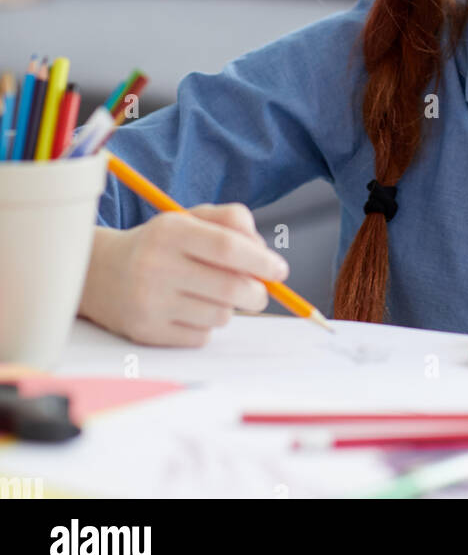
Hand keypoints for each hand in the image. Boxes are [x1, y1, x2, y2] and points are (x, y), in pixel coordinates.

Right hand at [78, 202, 289, 346]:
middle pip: (230, 288)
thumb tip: (264, 251)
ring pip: (220, 315)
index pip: (227, 247)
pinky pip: (201, 337)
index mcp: (171, 231)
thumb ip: (231, 221)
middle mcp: (157, 266)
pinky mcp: (146, 333)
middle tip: (260, 291)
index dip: (261, 260)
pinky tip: (188, 310)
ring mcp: (150, 303)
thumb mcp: (190, 218)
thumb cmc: (159, 243)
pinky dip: (206, 326)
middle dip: (258, 293)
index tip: (280, 270)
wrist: (99, 272)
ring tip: (209, 294)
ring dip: (229, 308)